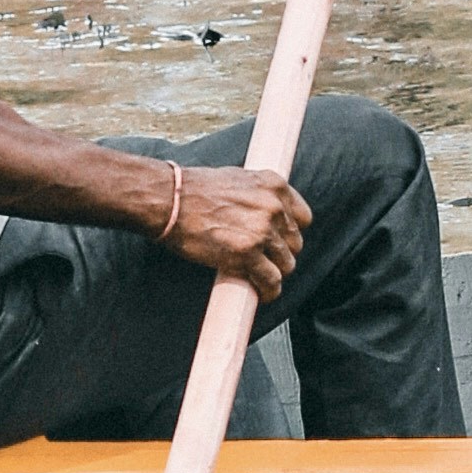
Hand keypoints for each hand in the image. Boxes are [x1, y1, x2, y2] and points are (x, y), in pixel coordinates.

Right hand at [162, 156, 308, 300]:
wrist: (168, 199)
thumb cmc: (193, 190)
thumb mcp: (237, 179)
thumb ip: (258, 196)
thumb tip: (266, 215)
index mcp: (274, 185)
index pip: (303, 218)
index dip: (289, 233)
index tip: (279, 241)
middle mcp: (274, 206)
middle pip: (295, 243)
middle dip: (279, 254)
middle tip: (261, 260)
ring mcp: (262, 231)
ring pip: (286, 264)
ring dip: (274, 273)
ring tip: (258, 277)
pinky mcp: (247, 254)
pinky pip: (271, 281)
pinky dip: (268, 290)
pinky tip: (262, 293)